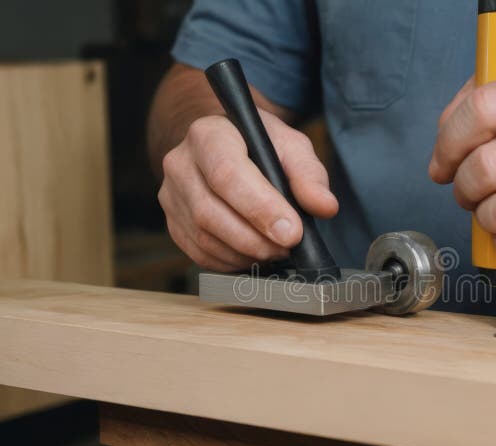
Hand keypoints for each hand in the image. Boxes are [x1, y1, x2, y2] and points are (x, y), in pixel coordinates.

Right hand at [159, 111, 337, 270]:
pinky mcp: (173, 223)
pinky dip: (232, 262)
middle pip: (210, 211)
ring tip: (276, 250)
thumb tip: (325, 206)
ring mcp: (171, 195)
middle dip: (256, 239)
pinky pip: (199, 253)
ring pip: (203, 237)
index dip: (260, 209)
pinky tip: (254, 255)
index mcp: (208, 134)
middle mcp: (180, 163)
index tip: (292, 233)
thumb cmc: (259, 146)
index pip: (228, 174)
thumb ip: (309, 174)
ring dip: (246, 253)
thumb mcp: (290, 146)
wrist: (224, 147)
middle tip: (288, 247)